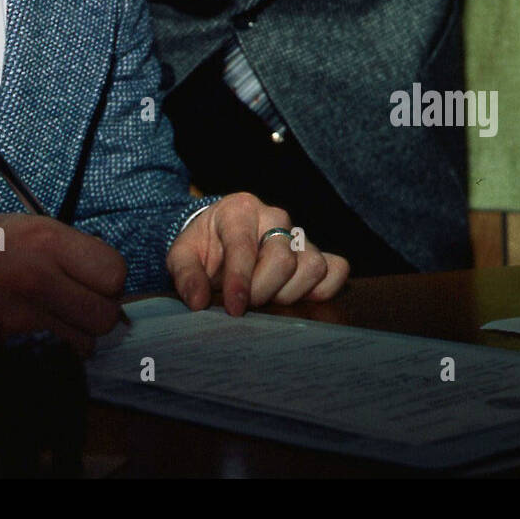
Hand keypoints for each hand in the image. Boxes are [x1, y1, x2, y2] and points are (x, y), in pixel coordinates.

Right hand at [0, 214, 125, 355]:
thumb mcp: (30, 227)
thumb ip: (73, 250)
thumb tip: (112, 279)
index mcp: (47, 241)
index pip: (115, 274)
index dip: (108, 279)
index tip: (94, 277)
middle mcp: (37, 278)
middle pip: (105, 317)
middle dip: (97, 312)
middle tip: (77, 301)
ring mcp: (21, 316)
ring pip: (84, 345)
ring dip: (76, 335)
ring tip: (53, 315)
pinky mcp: (7, 344)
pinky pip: (53, 358)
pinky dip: (52, 351)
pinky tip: (36, 330)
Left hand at [165, 192, 349, 314]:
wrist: (221, 236)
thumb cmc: (204, 246)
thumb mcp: (182, 256)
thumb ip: (186, 276)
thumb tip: (198, 302)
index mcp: (238, 210)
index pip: (244, 245)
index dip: (240, 280)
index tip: (235, 308)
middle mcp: (274, 216)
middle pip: (282, 258)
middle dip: (264, 290)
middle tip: (248, 304)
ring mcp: (298, 233)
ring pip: (313, 265)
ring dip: (292, 293)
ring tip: (270, 298)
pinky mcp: (317, 251)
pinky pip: (337, 269)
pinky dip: (325, 289)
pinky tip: (301, 298)